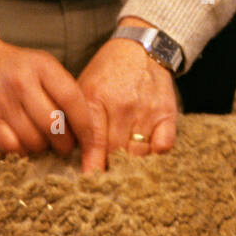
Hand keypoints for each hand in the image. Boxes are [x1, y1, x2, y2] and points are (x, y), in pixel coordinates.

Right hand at [0, 31, 97, 159]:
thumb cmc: (22, 69)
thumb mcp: (47, 67)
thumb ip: (66, 91)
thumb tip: (88, 129)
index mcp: (43, 67)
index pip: (71, 99)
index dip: (85, 125)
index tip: (91, 140)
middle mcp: (22, 83)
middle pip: (53, 124)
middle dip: (65, 142)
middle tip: (67, 146)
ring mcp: (2, 102)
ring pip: (33, 140)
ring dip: (44, 147)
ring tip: (46, 142)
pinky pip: (11, 147)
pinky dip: (22, 151)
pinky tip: (26, 143)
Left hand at [76, 17, 178, 173]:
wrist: (140, 47)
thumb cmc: (107, 71)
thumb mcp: (85, 87)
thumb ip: (77, 118)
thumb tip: (68, 151)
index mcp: (97, 100)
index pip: (94, 141)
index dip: (92, 165)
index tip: (89, 183)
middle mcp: (123, 107)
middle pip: (116, 151)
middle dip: (109, 171)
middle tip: (104, 187)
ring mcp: (147, 111)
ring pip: (138, 152)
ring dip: (131, 167)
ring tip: (125, 179)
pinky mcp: (167, 113)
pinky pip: (164, 143)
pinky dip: (156, 154)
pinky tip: (148, 159)